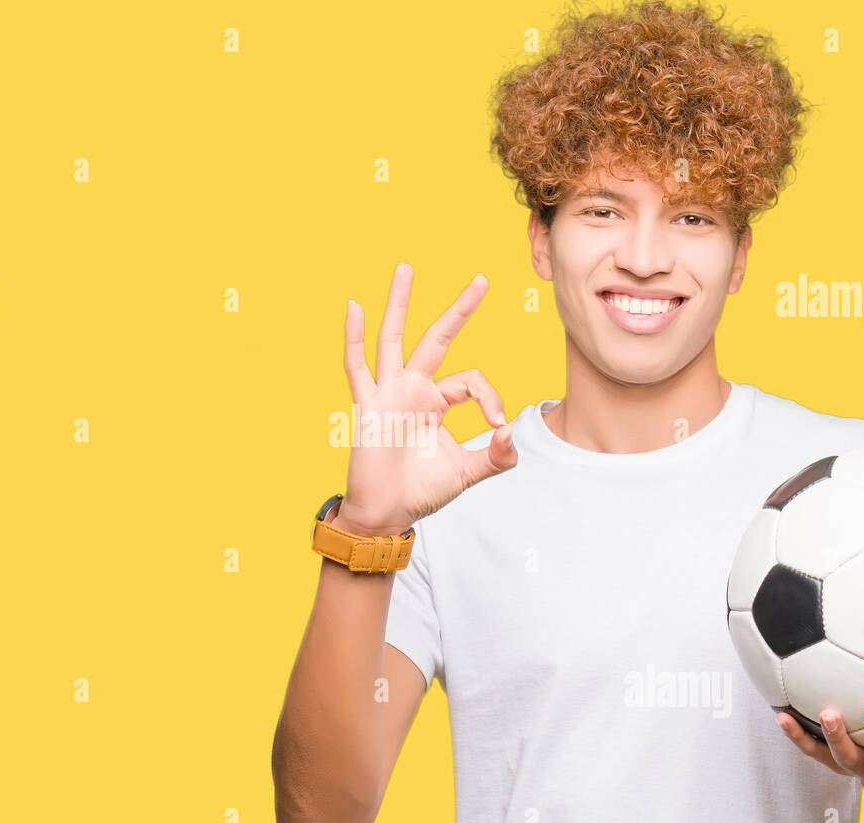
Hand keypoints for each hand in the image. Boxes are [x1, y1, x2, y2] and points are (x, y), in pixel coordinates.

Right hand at [333, 261, 517, 535]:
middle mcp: (414, 389)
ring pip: (394, 338)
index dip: (489, 397)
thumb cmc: (422, 492)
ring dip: (400, 303)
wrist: (387, 513)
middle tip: (482, 279)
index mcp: (437, 402)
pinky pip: (357, 366)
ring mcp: (389, 392)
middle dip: (459, 310)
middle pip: (437, 338)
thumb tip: (509, 432)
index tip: (496, 424)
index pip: (471, 381)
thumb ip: (496, 457)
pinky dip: (354, 338)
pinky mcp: (369, 405)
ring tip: (407, 267)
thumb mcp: (468, 473)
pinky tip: (353, 307)